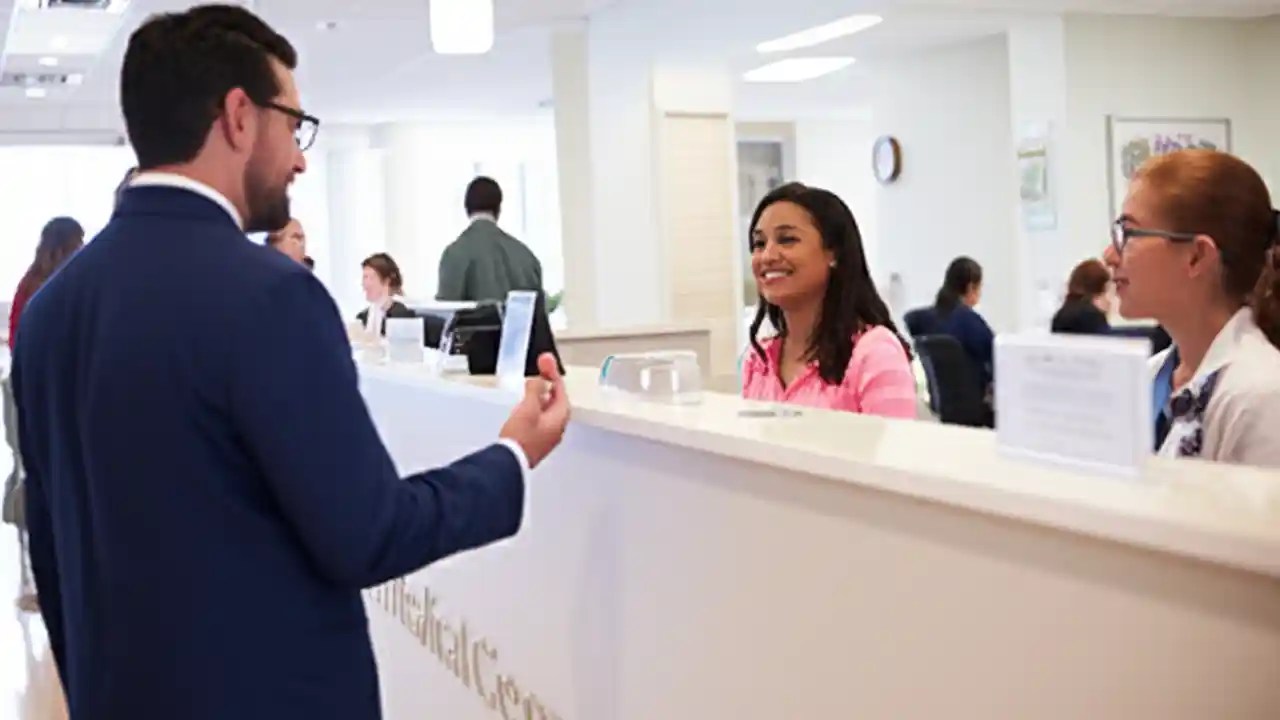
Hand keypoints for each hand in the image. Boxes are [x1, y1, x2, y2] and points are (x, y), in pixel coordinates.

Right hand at [499, 353, 570, 468]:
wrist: (509, 462)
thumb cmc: (520, 439)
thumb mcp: (528, 408)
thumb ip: (535, 391)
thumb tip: (539, 382)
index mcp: (559, 418)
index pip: (560, 391)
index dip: (553, 374)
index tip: (546, 362)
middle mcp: (556, 427)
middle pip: (555, 399)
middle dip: (548, 383)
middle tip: (541, 369)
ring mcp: (547, 435)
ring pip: (548, 408)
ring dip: (541, 394)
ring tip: (532, 385)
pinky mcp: (536, 440)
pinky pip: (540, 418)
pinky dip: (535, 406)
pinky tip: (526, 405)